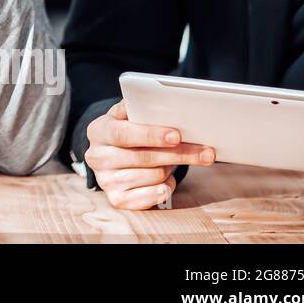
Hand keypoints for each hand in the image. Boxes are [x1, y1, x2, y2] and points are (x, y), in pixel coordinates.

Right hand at [84, 100, 214, 208]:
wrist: (109, 156)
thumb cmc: (125, 132)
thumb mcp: (125, 115)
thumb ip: (139, 108)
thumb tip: (162, 103)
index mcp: (98, 131)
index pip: (124, 134)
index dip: (151, 135)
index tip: (176, 136)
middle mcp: (97, 157)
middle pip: (144, 158)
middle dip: (179, 154)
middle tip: (206, 152)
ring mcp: (106, 180)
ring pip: (154, 176)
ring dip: (171, 168)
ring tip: (172, 160)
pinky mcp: (117, 199)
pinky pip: (153, 196)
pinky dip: (166, 186)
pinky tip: (166, 177)